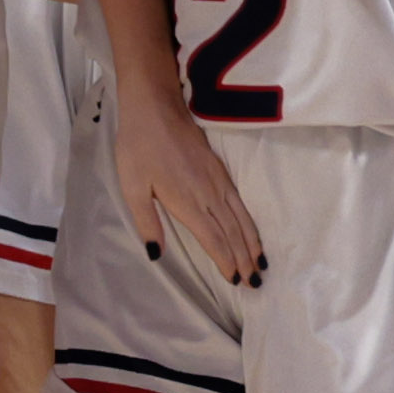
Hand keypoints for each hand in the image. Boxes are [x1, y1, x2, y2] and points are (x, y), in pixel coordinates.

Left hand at [112, 81, 264, 284]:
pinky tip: (252, 233)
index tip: (235, 280)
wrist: (156, 109)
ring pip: (240, 219)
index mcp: (186, 201)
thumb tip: (156, 254)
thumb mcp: (132, 188)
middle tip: (254, 283)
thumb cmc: (138, 149)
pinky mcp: (221, 171)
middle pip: (231, 233)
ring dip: (251, 244)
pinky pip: (240, 203)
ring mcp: (218, 181)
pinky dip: (249, 223)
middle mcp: (208, 194)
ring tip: (261, 266)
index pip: (213, 239)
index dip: (225, 261)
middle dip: (244, 260)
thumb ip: (147, 222)